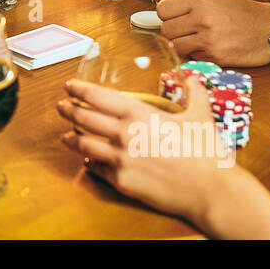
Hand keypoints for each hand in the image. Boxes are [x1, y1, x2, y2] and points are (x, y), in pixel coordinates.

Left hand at [56, 77, 238, 225]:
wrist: (209, 189)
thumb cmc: (205, 151)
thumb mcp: (200, 116)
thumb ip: (194, 94)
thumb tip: (193, 79)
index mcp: (138, 113)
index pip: (96, 96)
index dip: (78, 90)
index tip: (69, 86)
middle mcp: (123, 133)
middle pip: (83, 118)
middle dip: (68, 110)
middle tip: (61, 106)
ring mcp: (119, 158)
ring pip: (83, 144)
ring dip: (71, 138)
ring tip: (65, 135)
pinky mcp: (121, 181)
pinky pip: (96, 169)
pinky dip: (88, 163)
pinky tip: (87, 161)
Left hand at [152, 0, 269, 66]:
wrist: (269, 29)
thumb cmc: (240, 10)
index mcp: (201, 1)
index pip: (163, 9)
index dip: (166, 12)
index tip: (174, 14)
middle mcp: (203, 19)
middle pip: (166, 29)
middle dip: (172, 29)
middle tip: (186, 27)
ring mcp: (209, 40)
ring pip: (175, 45)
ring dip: (182, 43)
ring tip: (196, 37)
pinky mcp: (215, 57)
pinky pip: (191, 56)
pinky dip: (195, 52)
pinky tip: (208, 45)